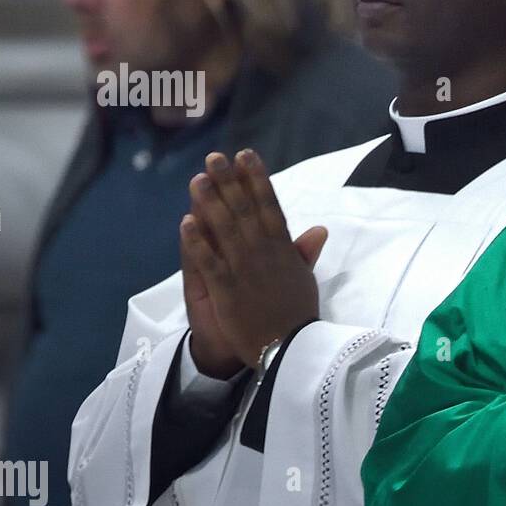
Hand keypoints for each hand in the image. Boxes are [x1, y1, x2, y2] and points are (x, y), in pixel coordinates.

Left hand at [180, 149, 327, 368]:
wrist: (287, 349)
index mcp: (283, 250)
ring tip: (197, 179)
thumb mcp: (305, 280)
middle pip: (244, 210)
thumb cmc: (296, 314)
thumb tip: (319, 228)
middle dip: (229, 182)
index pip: (269, 206)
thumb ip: (305, 252)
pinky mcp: (227, 290)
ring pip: (225, 230)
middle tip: (214, 158)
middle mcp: (264, 253)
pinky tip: (186, 223)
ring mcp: (244, 270)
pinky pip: (209, 262)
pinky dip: (198, 243)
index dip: (257, 179)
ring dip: (210, 203)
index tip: (246, 155)